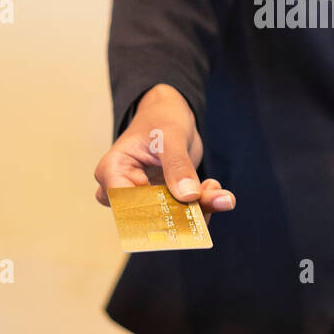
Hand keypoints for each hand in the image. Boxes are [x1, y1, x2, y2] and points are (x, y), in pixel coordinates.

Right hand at [93, 84, 234, 222]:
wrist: (171, 115)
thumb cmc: (160, 118)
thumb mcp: (170, 136)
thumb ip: (178, 165)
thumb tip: (188, 195)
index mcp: (113, 171)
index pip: (126, 205)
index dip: (155, 213)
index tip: (185, 209)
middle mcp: (125, 189)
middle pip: (150, 217)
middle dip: (184, 214)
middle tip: (215, 201)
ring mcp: (145, 197)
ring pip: (170, 218)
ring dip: (198, 210)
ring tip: (221, 196)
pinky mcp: (165, 200)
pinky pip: (183, 213)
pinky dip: (202, 205)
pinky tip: (214, 190)